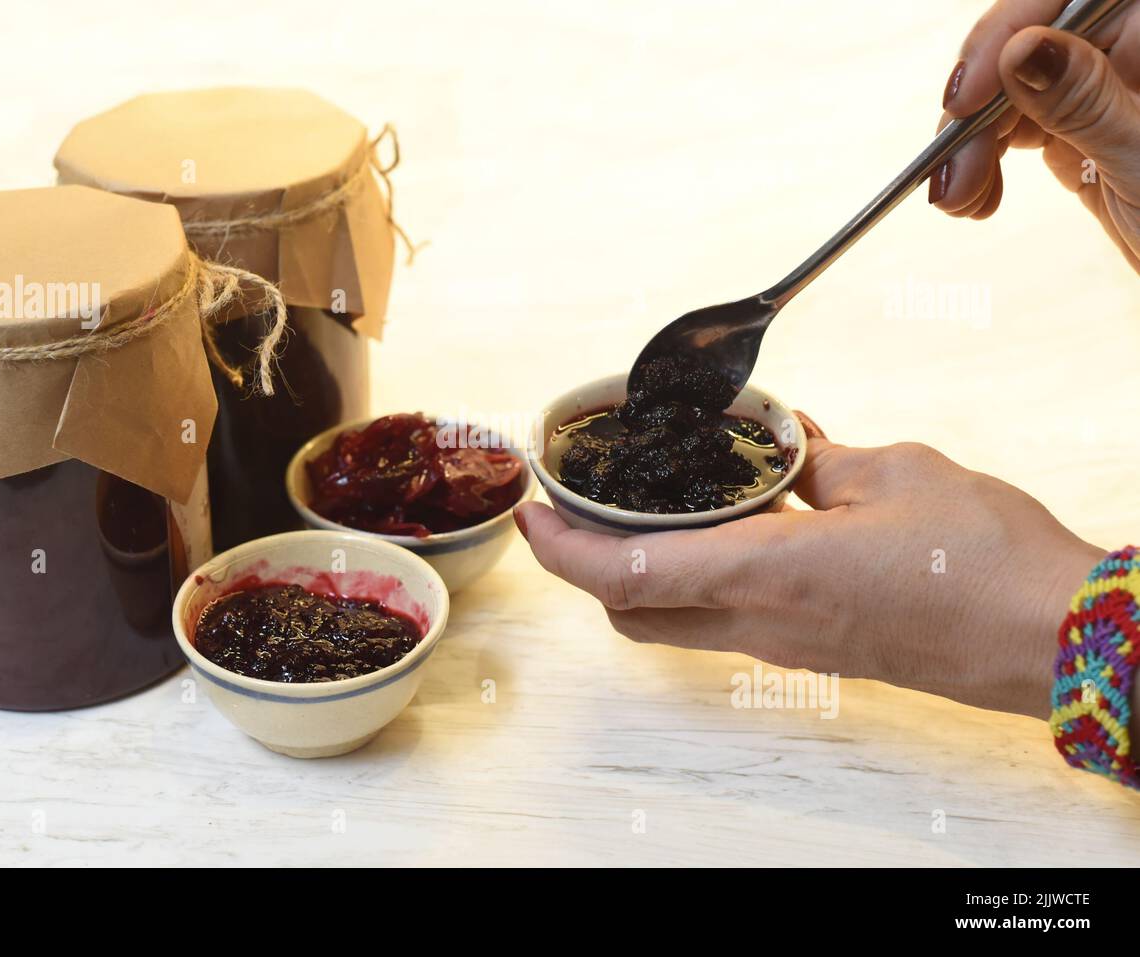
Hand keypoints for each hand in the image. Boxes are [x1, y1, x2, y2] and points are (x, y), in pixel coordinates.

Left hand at [516, 414, 1104, 719]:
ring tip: (641, 508)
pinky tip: (732, 519)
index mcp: (767, 573)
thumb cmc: (984, 562)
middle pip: (631, 609)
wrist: (1051, 640)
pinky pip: (725, 617)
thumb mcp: (896, 474)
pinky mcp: (812, 649)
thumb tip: (789, 442)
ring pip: (673, 619)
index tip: (530, 511)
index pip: (626, 573)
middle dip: (585, 564)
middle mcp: (760, 622)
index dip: (559, 548)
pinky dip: (702, 574)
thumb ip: (824, 459)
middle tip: (576, 507)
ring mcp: (784, 644)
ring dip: (639, 573)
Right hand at [931, 0, 1139, 269]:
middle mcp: (1124, 48)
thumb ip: (1085, 100)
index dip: (1004, 38)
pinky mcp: (1075, 126)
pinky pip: (1012, 127)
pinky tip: (977, 197)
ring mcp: (1096, 87)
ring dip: (968, 145)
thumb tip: (1020, 50)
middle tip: (954, 177)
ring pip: (1005, 91)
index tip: (965, 101)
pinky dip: (982, 161)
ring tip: (960, 202)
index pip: (1062, 3)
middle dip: (975, 112)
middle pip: (1021, 49)